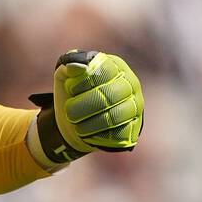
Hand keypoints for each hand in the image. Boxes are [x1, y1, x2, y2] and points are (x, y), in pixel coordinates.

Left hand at [29, 49, 143, 165]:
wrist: (75, 120)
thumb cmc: (73, 93)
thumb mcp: (65, 76)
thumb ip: (69, 66)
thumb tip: (77, 66)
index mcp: (115, 66)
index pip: (103, 70)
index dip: (82, 82)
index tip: (70, 88)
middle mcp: (130, 84)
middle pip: (108, 96)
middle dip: (81, 106)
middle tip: (69, 110)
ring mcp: (135, 107)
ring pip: (112, 118)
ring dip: (85, 123)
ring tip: (74, 121)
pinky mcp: (133, 129)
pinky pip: (115, 135)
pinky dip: (95, 135)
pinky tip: (87, 131)